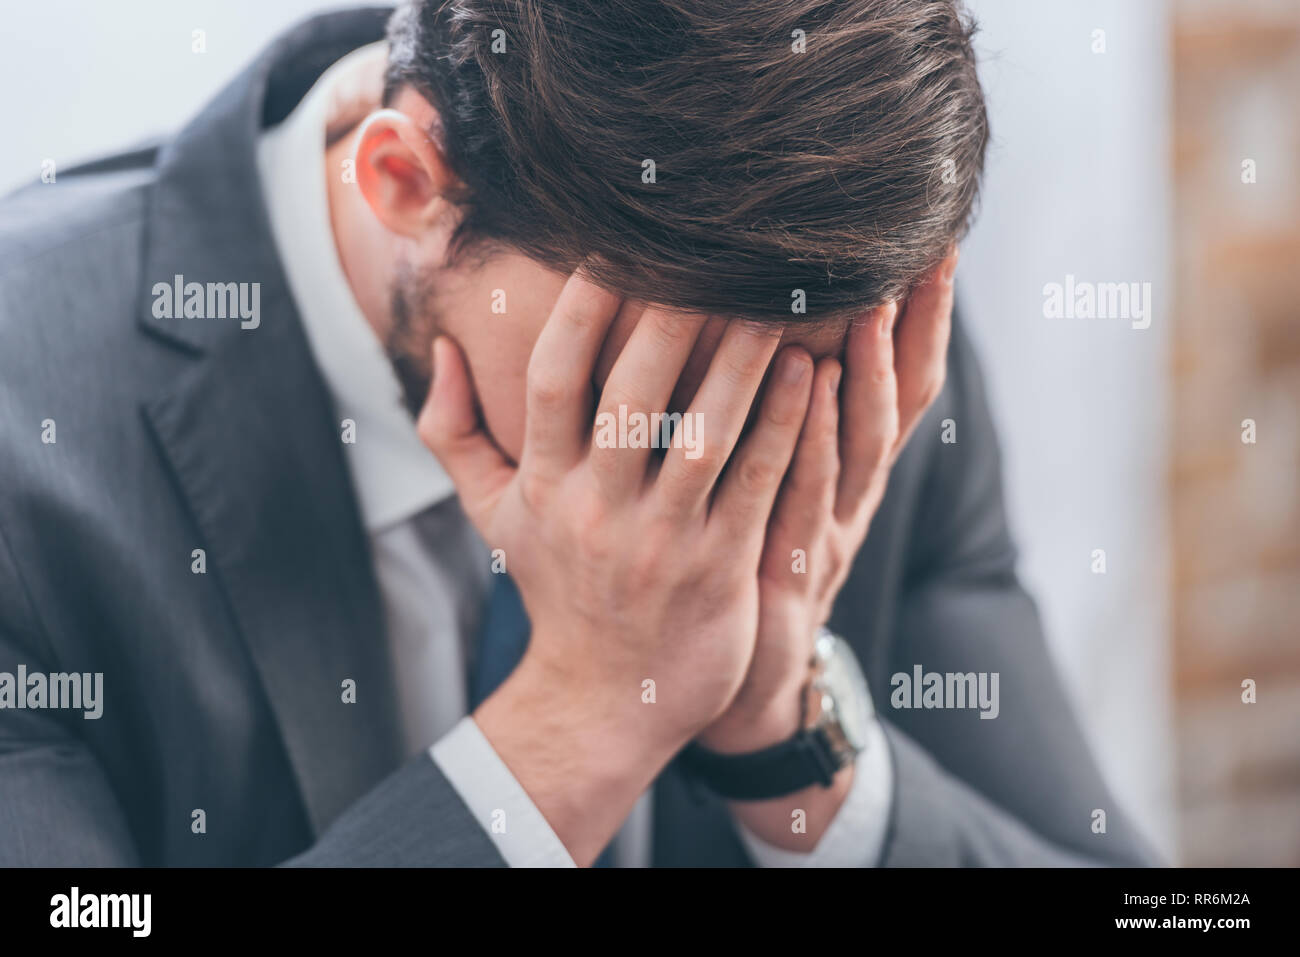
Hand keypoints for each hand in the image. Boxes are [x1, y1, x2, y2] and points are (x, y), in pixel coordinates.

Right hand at [417, 269, 814, 863]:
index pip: (554, 380)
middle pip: (633, 394)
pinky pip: (756, 484)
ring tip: (776, 299)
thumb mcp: (492, 515)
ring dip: (744, 362)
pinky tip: (811, 373)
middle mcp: (596, 510)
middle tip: (714, 251)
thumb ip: (454, 433)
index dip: (582, 308)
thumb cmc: (556, 588)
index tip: (616, 244)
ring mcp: (660, 542)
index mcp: (543, 486)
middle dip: (674, 316)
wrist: (604, 698)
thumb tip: (442, 348)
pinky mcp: (718, 570)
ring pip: (705, 434)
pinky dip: (785, 426)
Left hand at [699, 249, 958, 754]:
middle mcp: (856, 494)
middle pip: (901, 399)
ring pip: (863, 442)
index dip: (924, 315)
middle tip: (924, 249)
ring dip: (868, 370)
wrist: (741, 682)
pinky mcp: (789, 565)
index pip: (902, 378)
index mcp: (853, 470)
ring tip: (870, 300)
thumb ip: (776, 417)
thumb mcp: (773, 485)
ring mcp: (830, 531)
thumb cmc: (753, 565)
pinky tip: (806, 385)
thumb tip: (770, 328)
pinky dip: (811, 436)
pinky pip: (804, 491)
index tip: (935, 241)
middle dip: (917, 326)